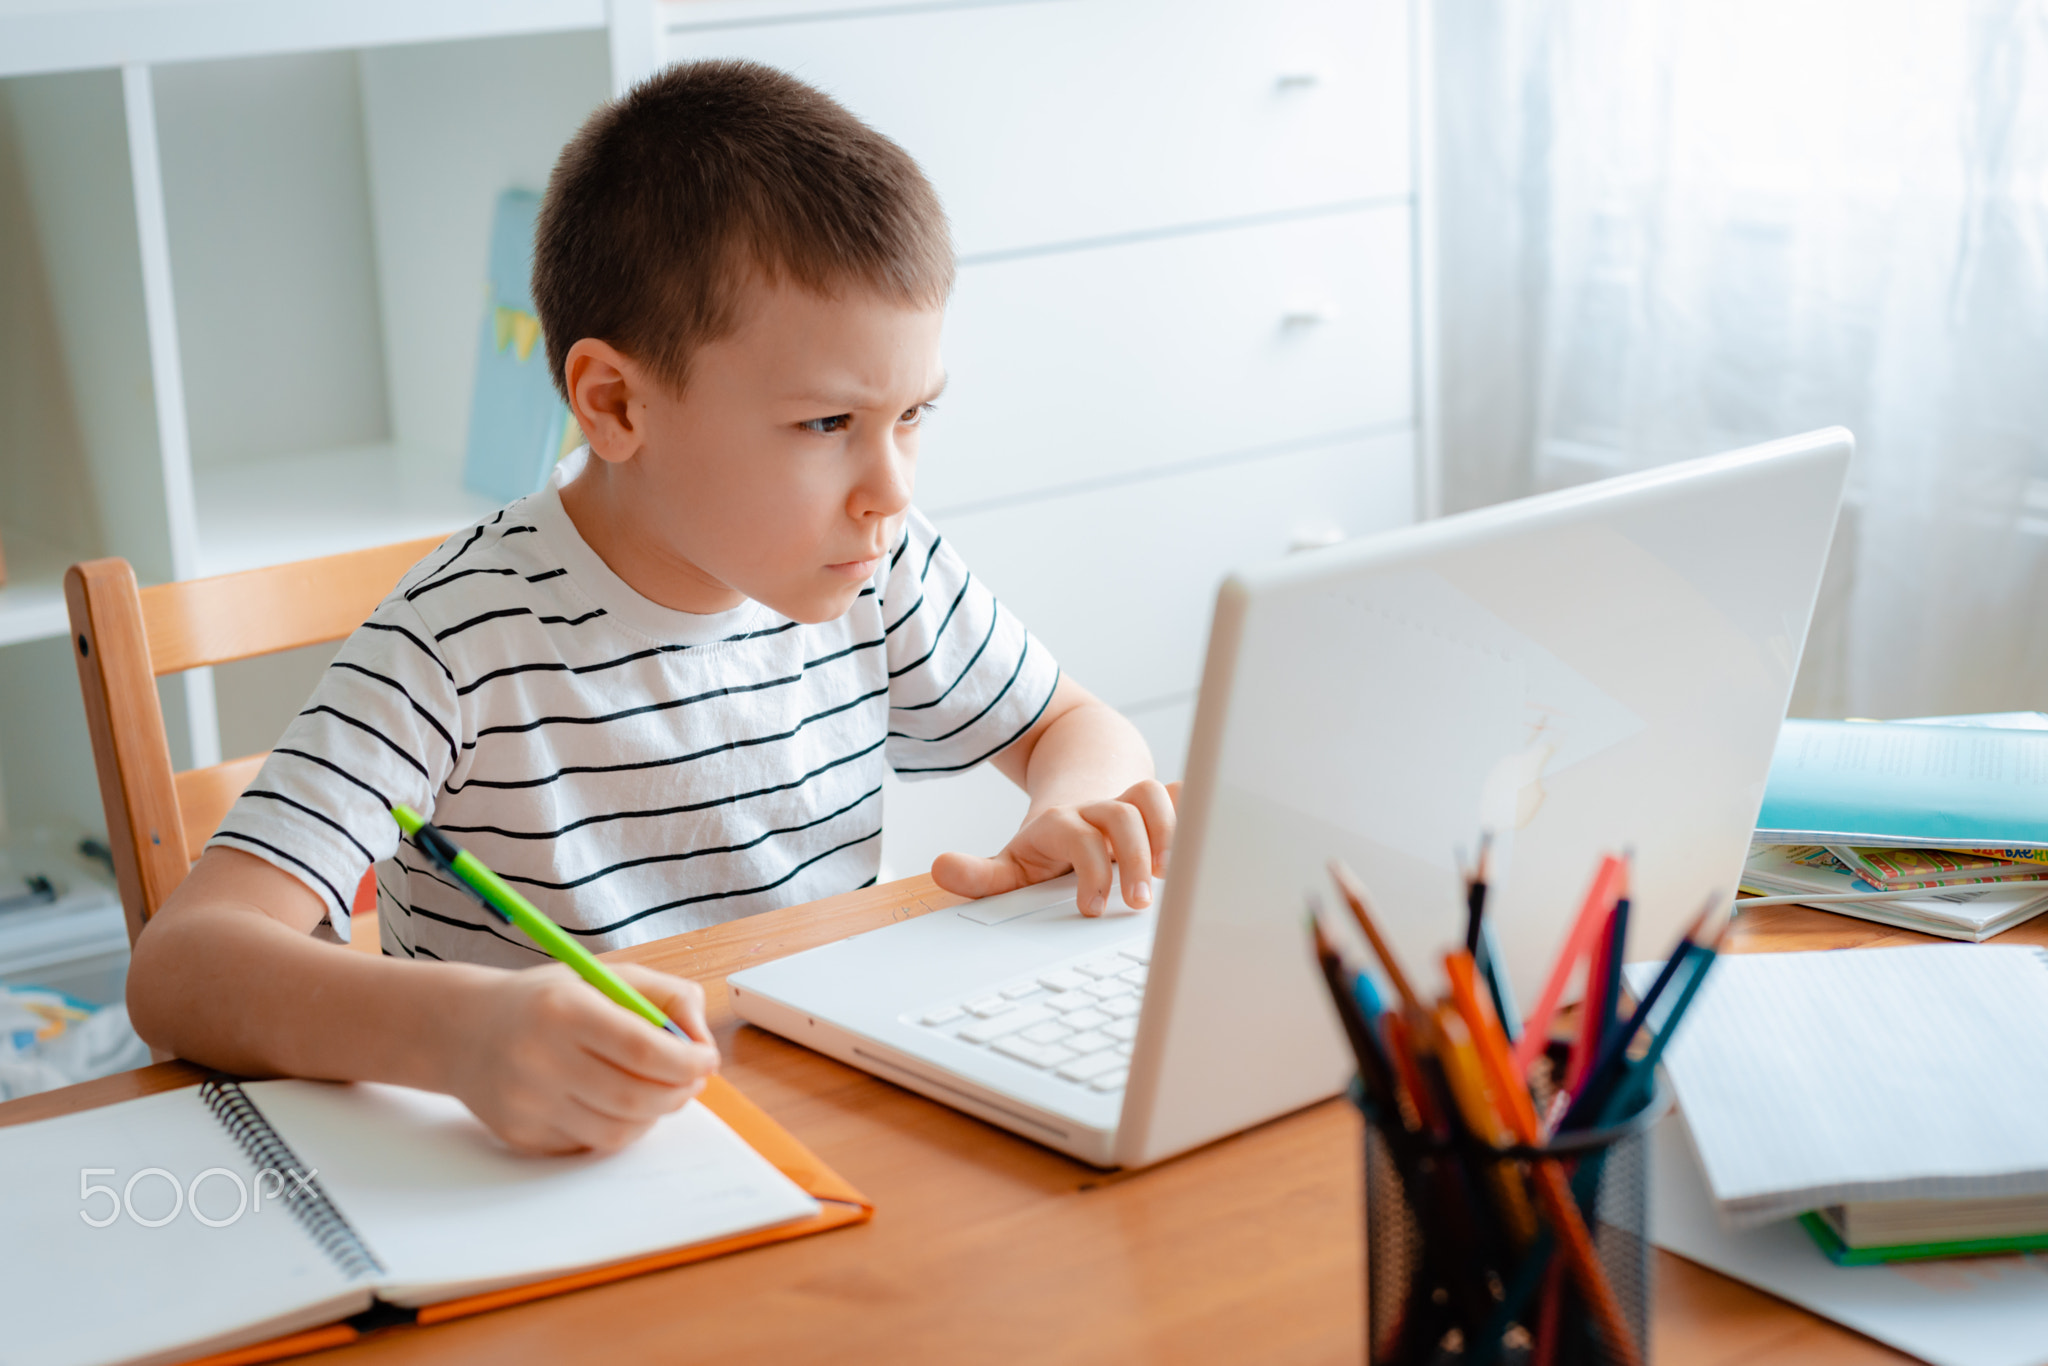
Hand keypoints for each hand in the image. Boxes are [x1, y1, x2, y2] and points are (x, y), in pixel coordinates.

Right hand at [441, 962, 719, 1154]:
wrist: (463, 1030)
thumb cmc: (547, 1000)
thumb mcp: (605, 976)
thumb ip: (666, 996)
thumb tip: (702, 1041)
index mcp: (564, 1010)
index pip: (645, 1050)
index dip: (688, 1062)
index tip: (705, 1060)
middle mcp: (540, 1059)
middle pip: (637, 1098)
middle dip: (679, 1092)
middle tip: (690, 1080)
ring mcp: (528, 1104)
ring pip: (619, 1131)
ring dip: (653, 1114)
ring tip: (654, 1089)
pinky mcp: (521, 1136)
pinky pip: (590, 1145)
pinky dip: (618, 1127)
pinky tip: (612, 1101)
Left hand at [931, 779, 1179, 915]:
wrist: (1083, 776)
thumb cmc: (1053, 841)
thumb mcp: (1015, 860)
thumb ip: (982, 874)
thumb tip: (939, 869)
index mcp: (1062, 823)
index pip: (1077, 835)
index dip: (1089, 869)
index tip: (1092, 908)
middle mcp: (1098, 809)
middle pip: (1120, 814)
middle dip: (1134, 858)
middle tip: (1139, 902)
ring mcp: (1130, 803)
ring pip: (1151, 793)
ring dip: (1166, 831)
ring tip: (1171, 873)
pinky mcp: (1159, 803)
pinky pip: (1180, 792)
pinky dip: (1192, 807)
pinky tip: (1205, 835)